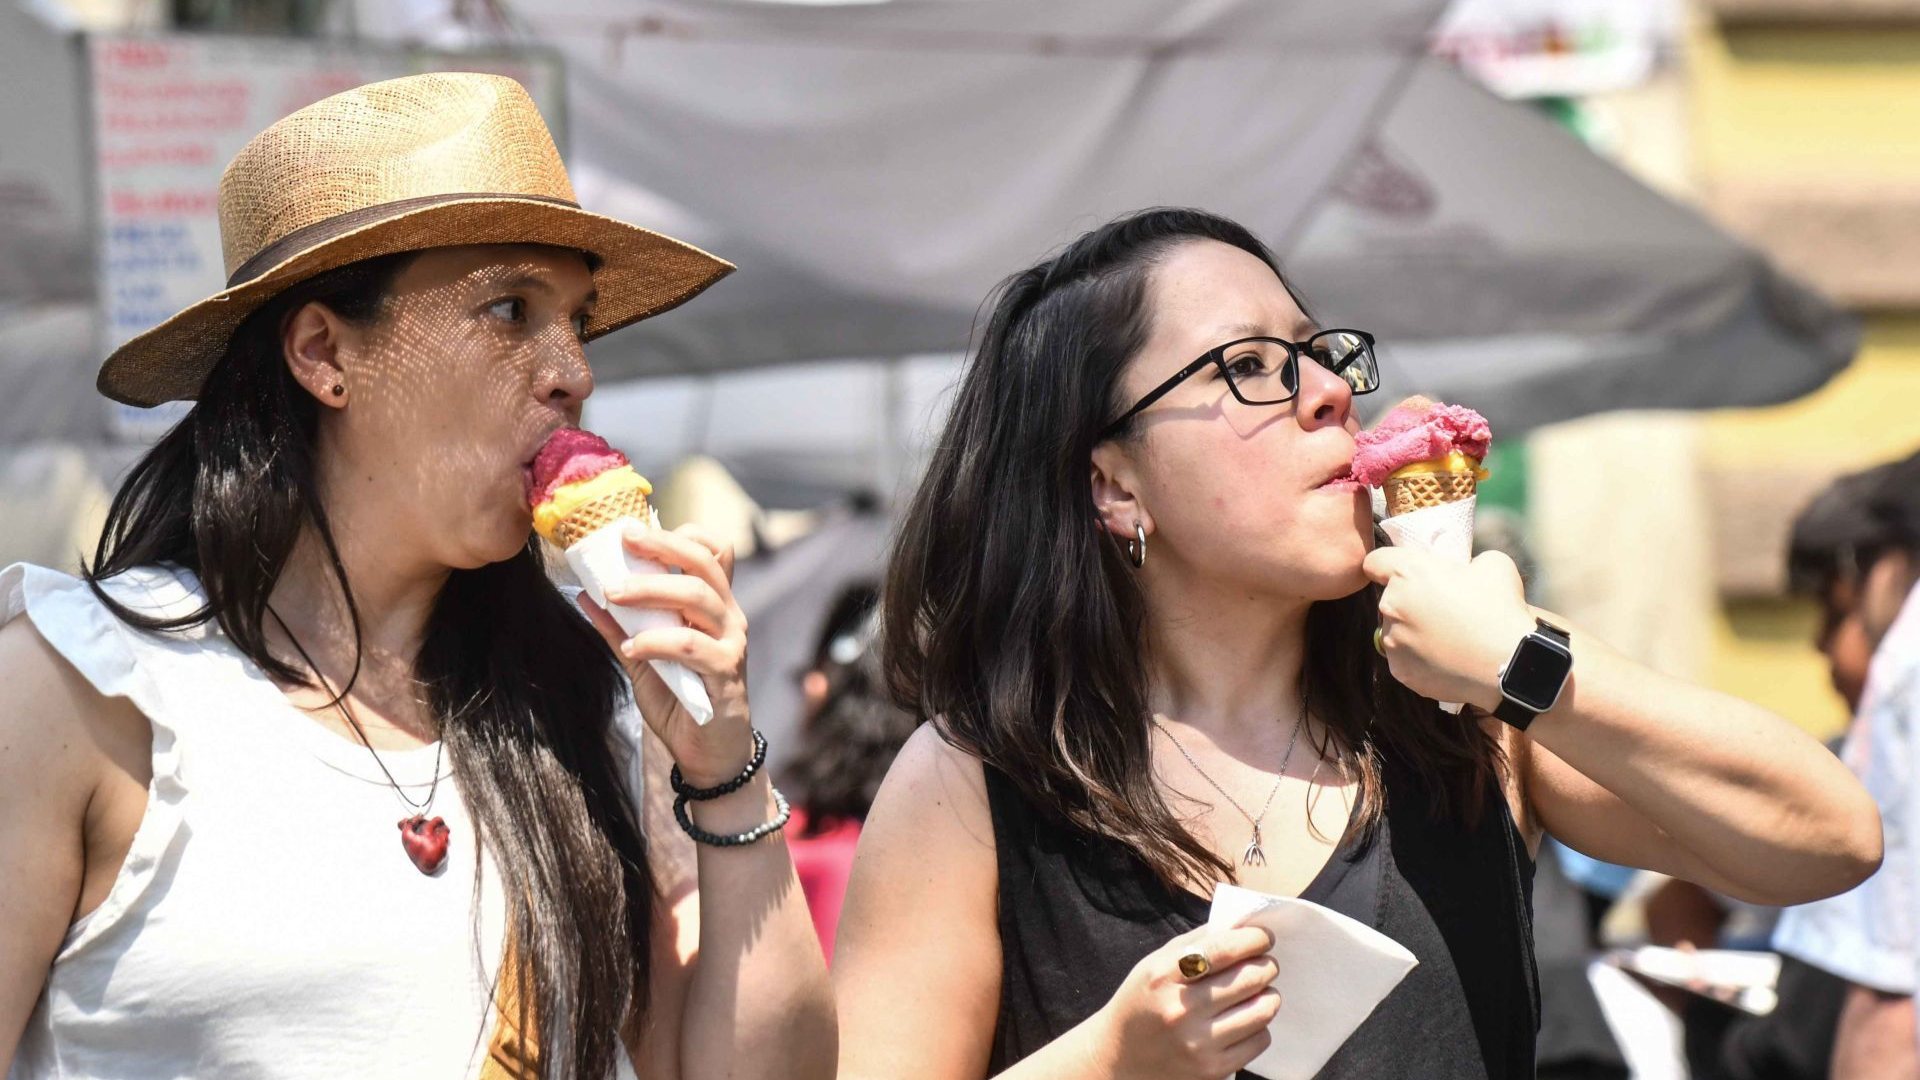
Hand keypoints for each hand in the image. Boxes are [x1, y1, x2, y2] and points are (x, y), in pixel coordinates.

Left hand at [576, 522, 753, 787]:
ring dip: (652, 590)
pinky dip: (656, 641)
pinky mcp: (726, 673)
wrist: (708, 754)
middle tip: (623, 540)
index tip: (637, 529)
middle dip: (662, 546)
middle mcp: (729, 617)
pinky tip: (631, 647)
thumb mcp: (643, 658)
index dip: (682, 535)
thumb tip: (583, 594)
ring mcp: (731, 643)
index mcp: (713, 606)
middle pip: (704, 563)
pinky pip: (691, 646)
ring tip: (614, 595)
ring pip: (698, 597)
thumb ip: (620, 627)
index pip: (714, 551)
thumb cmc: (681, 700)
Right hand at [1089, 923, 1281, 1079]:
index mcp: (1164, 975)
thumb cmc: (1143, 1001)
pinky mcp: (1212, 1069)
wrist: (1119, 1056)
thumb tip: (1242, 926)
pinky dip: (1259, 1026)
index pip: (1222, 950)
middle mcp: (1181, 1009)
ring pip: (1262, 1010)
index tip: (1264, 937)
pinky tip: (1244, 1020)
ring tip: (1258, 992)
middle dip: (1267, 966)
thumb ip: (1197, 942)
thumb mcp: (1156, 963)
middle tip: (1265, 965)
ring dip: (1268, 996)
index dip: (1252, 939)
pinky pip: (1259, 1040)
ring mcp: (1198, 1043)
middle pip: (1249, 978)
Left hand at [1361, 546, 1537, 711]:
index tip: (1402, 573)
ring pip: (1396, 631)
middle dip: (1411, 601)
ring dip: (1414, 631)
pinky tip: (1446, 660)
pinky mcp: (1401, 672)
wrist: (1510, 663)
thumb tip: (1464, 573)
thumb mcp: (1492, 564)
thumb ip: (1466, 563)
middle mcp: (1390, 606)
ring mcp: (1392, 642)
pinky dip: (1420, 659)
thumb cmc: (1500, 607)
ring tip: (1448, 639)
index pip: (1375, 562)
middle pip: (1391, 599)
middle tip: (1443, 610)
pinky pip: (1405, 659)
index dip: (1387, 565)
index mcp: (1407, 574)